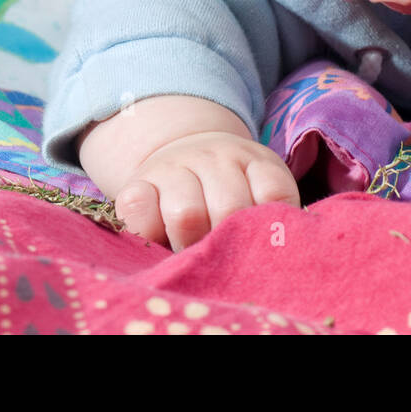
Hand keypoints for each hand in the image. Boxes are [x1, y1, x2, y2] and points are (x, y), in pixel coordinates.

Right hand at [113, 130, 299, 250]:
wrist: (184, 151)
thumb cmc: (228, 192)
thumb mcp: (258, 191)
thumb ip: (268, 219)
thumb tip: (271, 260)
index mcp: (254, 160)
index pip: (274, 193)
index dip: (269, 227)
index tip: (262, 247)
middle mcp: (216, 157)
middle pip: (230, 209)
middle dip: (227, 245)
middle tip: (223, 260)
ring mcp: (174, 167)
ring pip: (186, 214)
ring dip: (190, 244)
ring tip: (192, 256)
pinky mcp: (136, 183)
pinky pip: (138, 207)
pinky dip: (147, 232)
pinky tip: (158, 240)